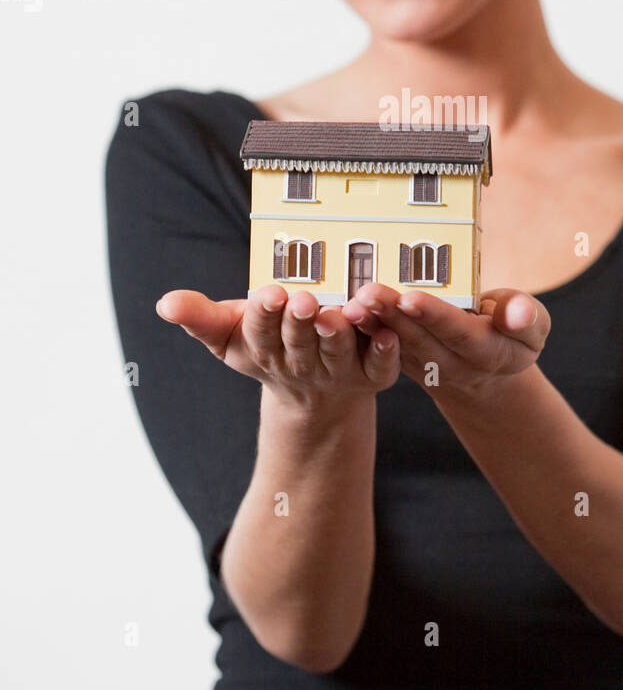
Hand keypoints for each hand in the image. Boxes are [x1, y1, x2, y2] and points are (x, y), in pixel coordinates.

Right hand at [154, 284, 401, 417]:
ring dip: (340, 335)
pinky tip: (390, 333)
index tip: (269, 294)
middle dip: (301, 322)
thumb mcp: (230, 333)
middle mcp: (303, 362)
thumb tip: (164, 303)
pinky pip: (381, 366)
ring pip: (338, 352)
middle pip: (300, 342)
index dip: (265, 315)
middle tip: (304, 300)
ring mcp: (339, 370)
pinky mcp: (373, 374)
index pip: (261, 332)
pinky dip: (386, 352)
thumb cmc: (270, 347)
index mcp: (266, 349)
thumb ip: (200, 318)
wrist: (315, 395)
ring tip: (339, 314)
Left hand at [340, 283, 550, 399]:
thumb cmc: (513, 333)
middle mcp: (452, 364)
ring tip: (351, 301)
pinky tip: (344, 309)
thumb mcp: (533, 328)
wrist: (488, 369)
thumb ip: (527, 318)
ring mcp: (425, 366)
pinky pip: (382, 344)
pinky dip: (364, 328)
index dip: (433, 315)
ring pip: (395, 343)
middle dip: (391, 315)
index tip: (410, 297)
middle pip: (418, 338)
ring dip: (372, 323)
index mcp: (486, 352)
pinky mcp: (404, 361)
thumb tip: (518, 313)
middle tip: (366, 293)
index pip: (457, 332)